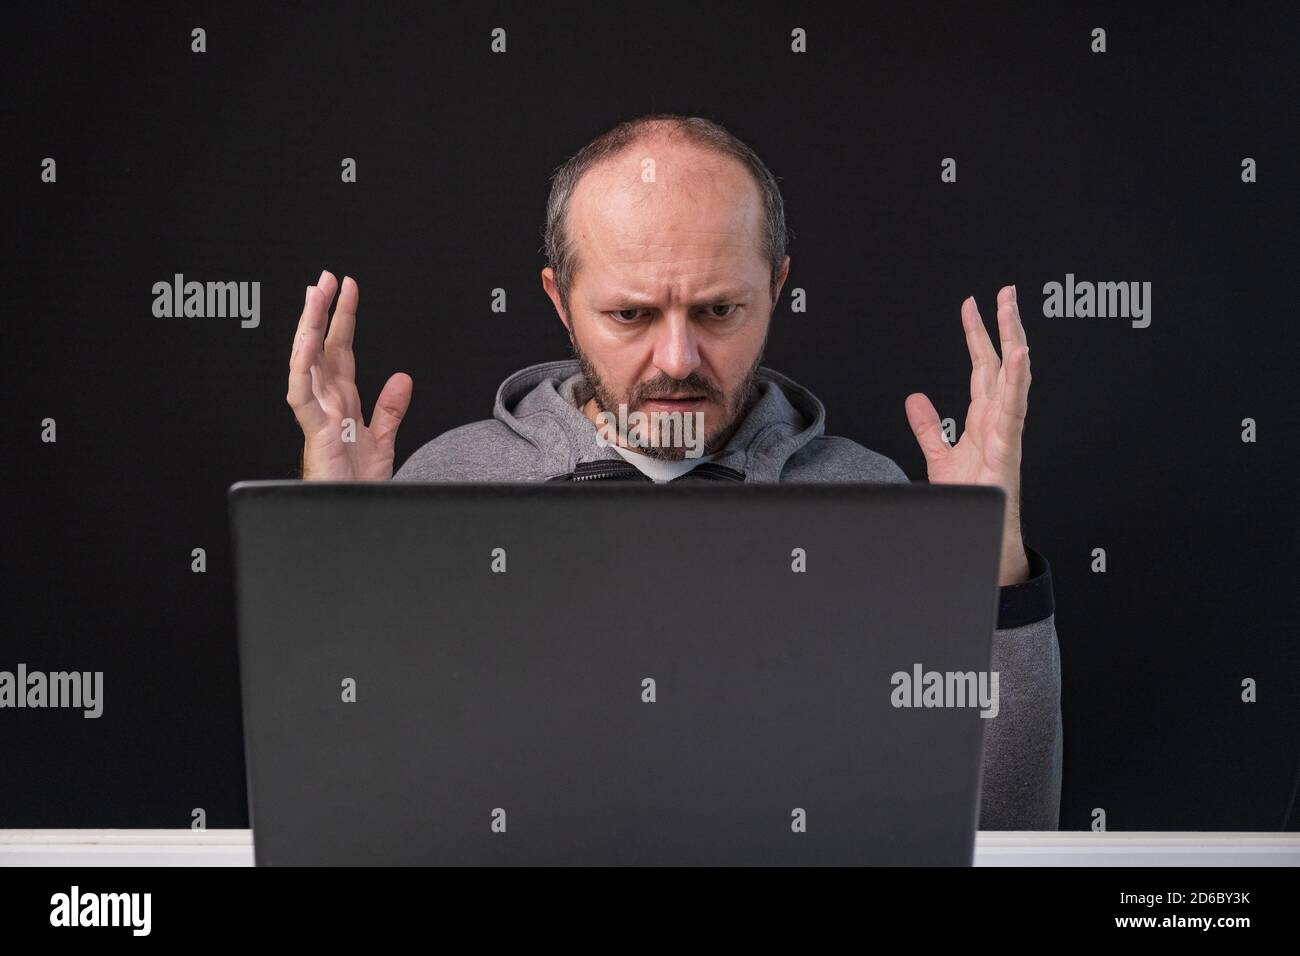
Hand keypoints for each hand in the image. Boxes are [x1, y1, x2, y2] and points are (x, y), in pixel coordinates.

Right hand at [286, 270, 412, 479]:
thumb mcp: (383, 440)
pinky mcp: (312, 429)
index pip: (340, 349)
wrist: (352, 509)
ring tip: (314, 295)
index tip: (347, 289)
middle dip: (322, 311)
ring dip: (309, 327)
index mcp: (341, 400)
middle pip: (320, 346)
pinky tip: (306, 344)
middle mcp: (324, 401)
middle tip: (326, 278)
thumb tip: (403, 377)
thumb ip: (391, 408)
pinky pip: (301, 393)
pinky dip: (302, 368)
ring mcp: (316, 412)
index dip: (343, 318)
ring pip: (306, 360)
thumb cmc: (356, 482)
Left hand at [905, 285, 1031, 584]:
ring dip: (1014, 344)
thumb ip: (928, 427)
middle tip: (1005, 292)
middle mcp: (998, 420)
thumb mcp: (939, 456)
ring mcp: (1006, 432)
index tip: (972, 305)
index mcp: (984, 419)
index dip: (977, 335)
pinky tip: (1018, 359)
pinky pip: (1014, 411)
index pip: (983, 367)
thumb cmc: (971, 498)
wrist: (980, 533)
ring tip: (1012, 313)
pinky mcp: (1007, 449)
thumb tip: (915, 398)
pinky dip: (1016, 383)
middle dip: (1004, 327)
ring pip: (1013, 380)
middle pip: (1002, 364)